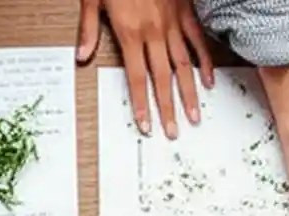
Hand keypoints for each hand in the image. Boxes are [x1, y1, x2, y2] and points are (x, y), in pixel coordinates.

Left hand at [78, 0, 212, 138]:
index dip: (142, 104)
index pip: (136, 77)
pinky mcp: (185, 12)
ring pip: (183, 65)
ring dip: (189, 93)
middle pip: (162, 78)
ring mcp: (173, 22)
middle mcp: (154, 31)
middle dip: (168, 108)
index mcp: (130, 31)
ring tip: (194, 116)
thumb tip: (80, 56)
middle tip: (173, 131)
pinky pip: (197, 41)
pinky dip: (204, 62)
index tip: (147, 124)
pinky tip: (208, 81)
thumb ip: (88, 29)